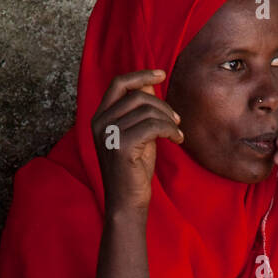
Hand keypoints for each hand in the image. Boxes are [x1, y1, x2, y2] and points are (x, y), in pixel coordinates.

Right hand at [91, 69, 183, 215]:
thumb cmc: (134, 171)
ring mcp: (109, 134)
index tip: (161, 74)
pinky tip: (177, 139)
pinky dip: (170, 130)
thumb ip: (140, 111)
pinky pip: (153, 125)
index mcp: (100, 118)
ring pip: (147, 111)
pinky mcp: (121, 146)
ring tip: (177, 133)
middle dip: (163, 106)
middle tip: (177, 121)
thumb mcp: (137, 135)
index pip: (118, 84)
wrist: (127, 203)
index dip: (141, 75)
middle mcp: (100, 123)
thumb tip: (150, 84)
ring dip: (169, 120)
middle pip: (138, 97)